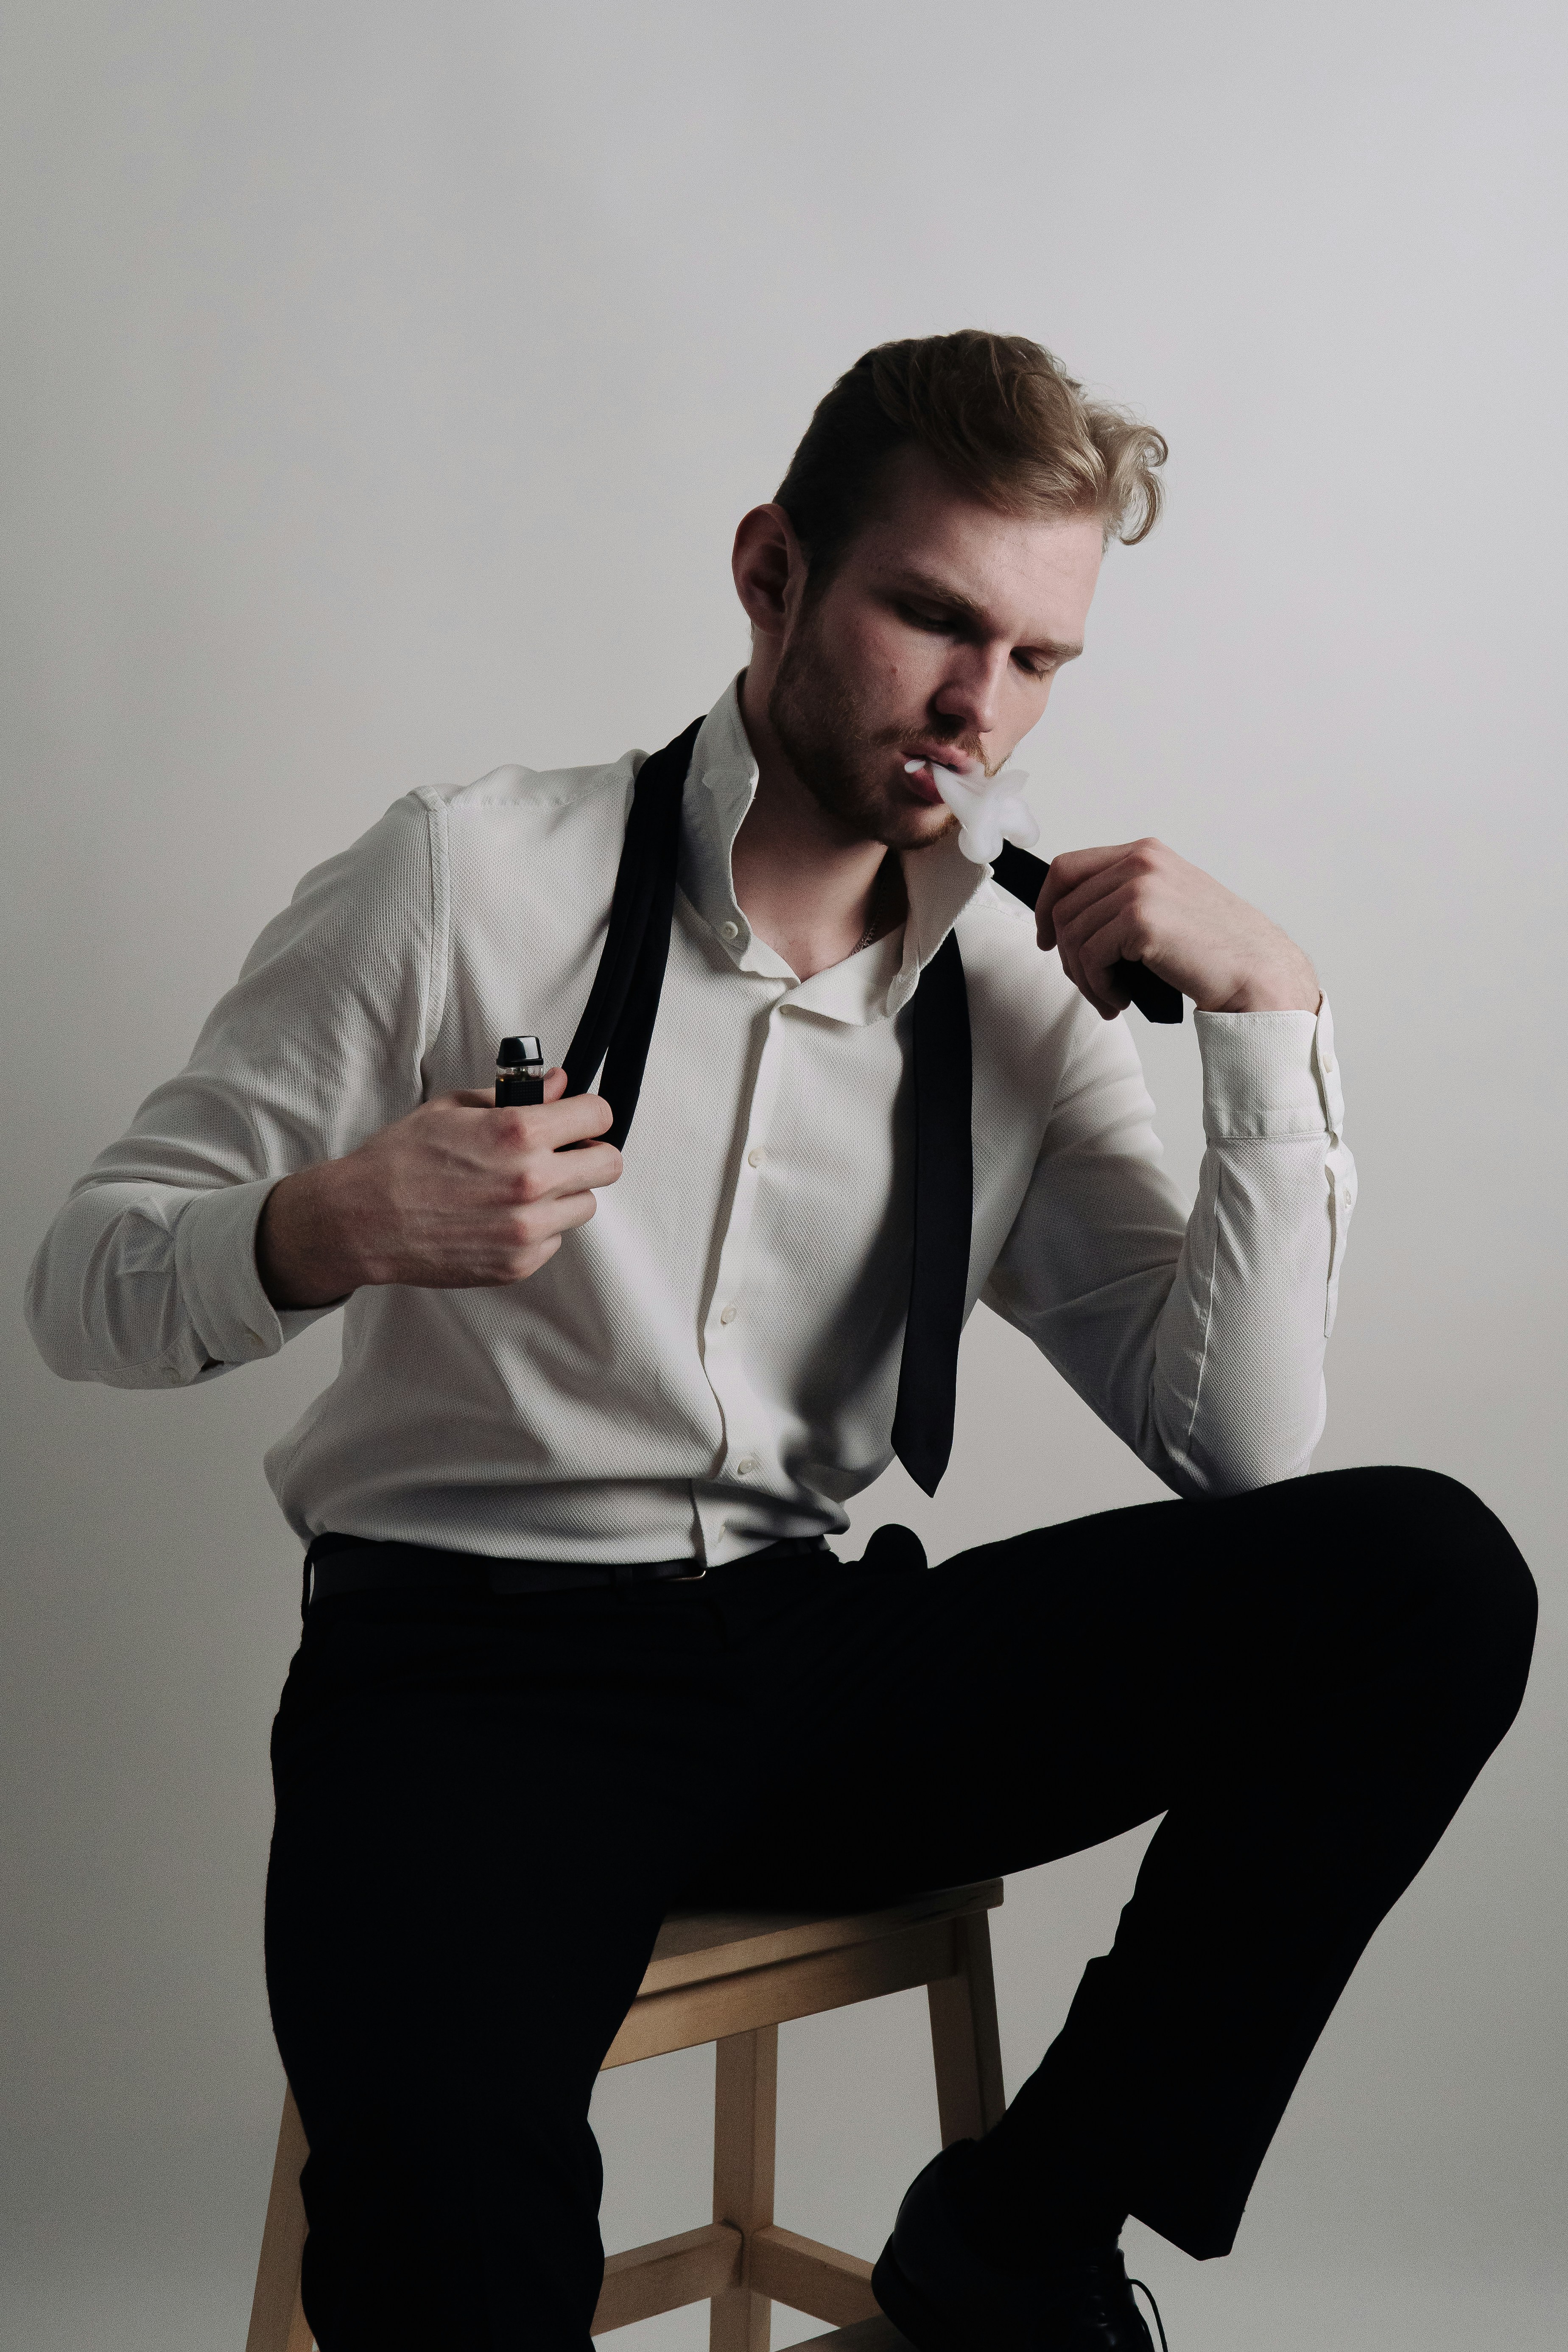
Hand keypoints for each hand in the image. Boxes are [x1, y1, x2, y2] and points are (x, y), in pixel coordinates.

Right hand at [255, 1070, 621, 1308]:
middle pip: (608, 1165)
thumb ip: (516, 1094)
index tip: (578, 1117)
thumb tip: (559, 1083)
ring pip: (585, 1205)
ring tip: (523, 1186)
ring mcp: (527, 1229)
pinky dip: (539, 1227)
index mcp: (518, 1133)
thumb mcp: (454, 1108)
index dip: (589, 1112)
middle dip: (589, 1152)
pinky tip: (501, 1215)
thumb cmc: (401, 1160)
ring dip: (565, 1193)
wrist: (363, 1220)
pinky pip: (555, 1239)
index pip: (599, 1115)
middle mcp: (531, 1182)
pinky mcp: (518, 1264)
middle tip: (563, 1151)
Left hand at [1035, 839, 1319, 1020]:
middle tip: (1089, 984)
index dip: (1047, 906)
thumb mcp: (1167, 907)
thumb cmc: (1218, 950)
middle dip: (1067, 954)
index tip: (1047, 938)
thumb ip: (1125, 900)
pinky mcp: (1141, 921)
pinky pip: (1090, 958)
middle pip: (1064, 907)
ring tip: (1110, 998)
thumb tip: (1073, 922)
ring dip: (1084, 978)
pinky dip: (1098, 987)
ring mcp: (1140, 888)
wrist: (1259, 974)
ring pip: (1072, 936)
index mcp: (1146, 853)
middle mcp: (1140, 862)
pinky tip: (1120, 1000)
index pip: (1069, 868)